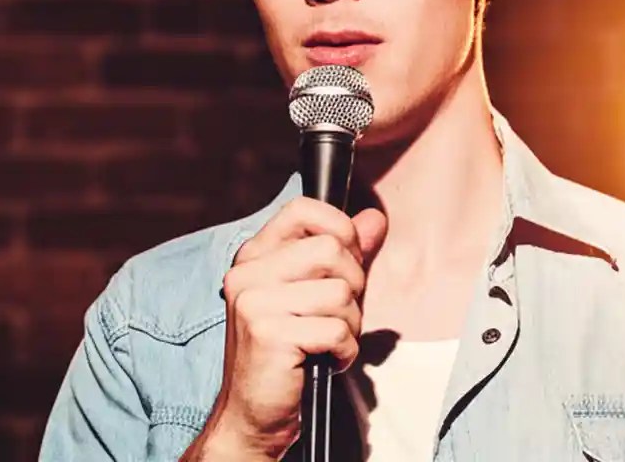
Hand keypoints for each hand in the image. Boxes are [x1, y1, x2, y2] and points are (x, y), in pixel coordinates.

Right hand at [188, 197, 386, 459]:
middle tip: (337, 316)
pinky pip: (336, 330)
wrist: (253, 415)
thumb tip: (376, 218)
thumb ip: (347, 255)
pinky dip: (345, 351)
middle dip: (353, 285)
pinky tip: (327, 361)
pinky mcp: (268, 335)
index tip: (346, 262)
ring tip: (329, 343)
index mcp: (255, 257)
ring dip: (350, 325)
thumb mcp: (318, 295)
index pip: (302, 208)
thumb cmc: (290, 352)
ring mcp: (254, 303)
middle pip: (331, 249)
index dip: (339, 228)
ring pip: (340, 292)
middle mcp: (248, 273)